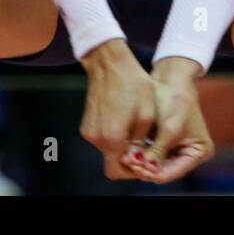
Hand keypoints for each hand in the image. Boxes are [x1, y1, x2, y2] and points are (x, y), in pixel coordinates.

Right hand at [79, 39, 157, 179]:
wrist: (110, 63)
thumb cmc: (134, 85)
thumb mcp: (147, 114)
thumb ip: (141, 143)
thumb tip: (138, 161)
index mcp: (112, 138)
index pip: (120, 170)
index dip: (134, 169)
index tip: (146, 159)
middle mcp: (96, 138)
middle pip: (113, 162)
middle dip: (129, 158)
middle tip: (144, 146)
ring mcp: (89, 131)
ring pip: (108, 150)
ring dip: (122, 145)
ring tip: (136, 129)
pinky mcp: (86, 124)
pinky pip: (102, 139)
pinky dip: (113, 136)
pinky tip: (125, 121)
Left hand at [129, 57, 213, 183]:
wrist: (170, 77)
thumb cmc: (175, 100)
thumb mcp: (169, 129)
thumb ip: (157, 153)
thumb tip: (143, 172)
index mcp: (199, 152)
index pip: (174, 172)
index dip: (155, 173)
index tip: (137, 168)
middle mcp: (190, 154)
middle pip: (164, 170)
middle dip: (146, 168)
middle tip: (128, 163)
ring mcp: (177, 148)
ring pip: (156, 164)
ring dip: (141, 162)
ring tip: (127, 157)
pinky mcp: (164, 142)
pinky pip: (151, 154)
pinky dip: (140, 154)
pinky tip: (128, 152)